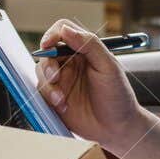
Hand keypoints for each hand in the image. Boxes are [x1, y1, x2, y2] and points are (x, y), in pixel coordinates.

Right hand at [34, 19, 149, 155]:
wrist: (117, 129)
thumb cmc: (118, 96)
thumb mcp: (108, 67)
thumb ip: (89, 45)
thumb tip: (65, 29)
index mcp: (85, 50)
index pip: (63, 31)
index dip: (52, 34)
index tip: (48, 43)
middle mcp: (71, 62)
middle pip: (47, 52)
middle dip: (48, 64)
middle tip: (55, 78)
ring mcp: (62, 80)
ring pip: (41, 72)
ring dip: (48, 86)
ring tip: (61, 100)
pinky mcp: (55, 97)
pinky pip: (41, 91)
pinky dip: (48, 98)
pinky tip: (63, 106)